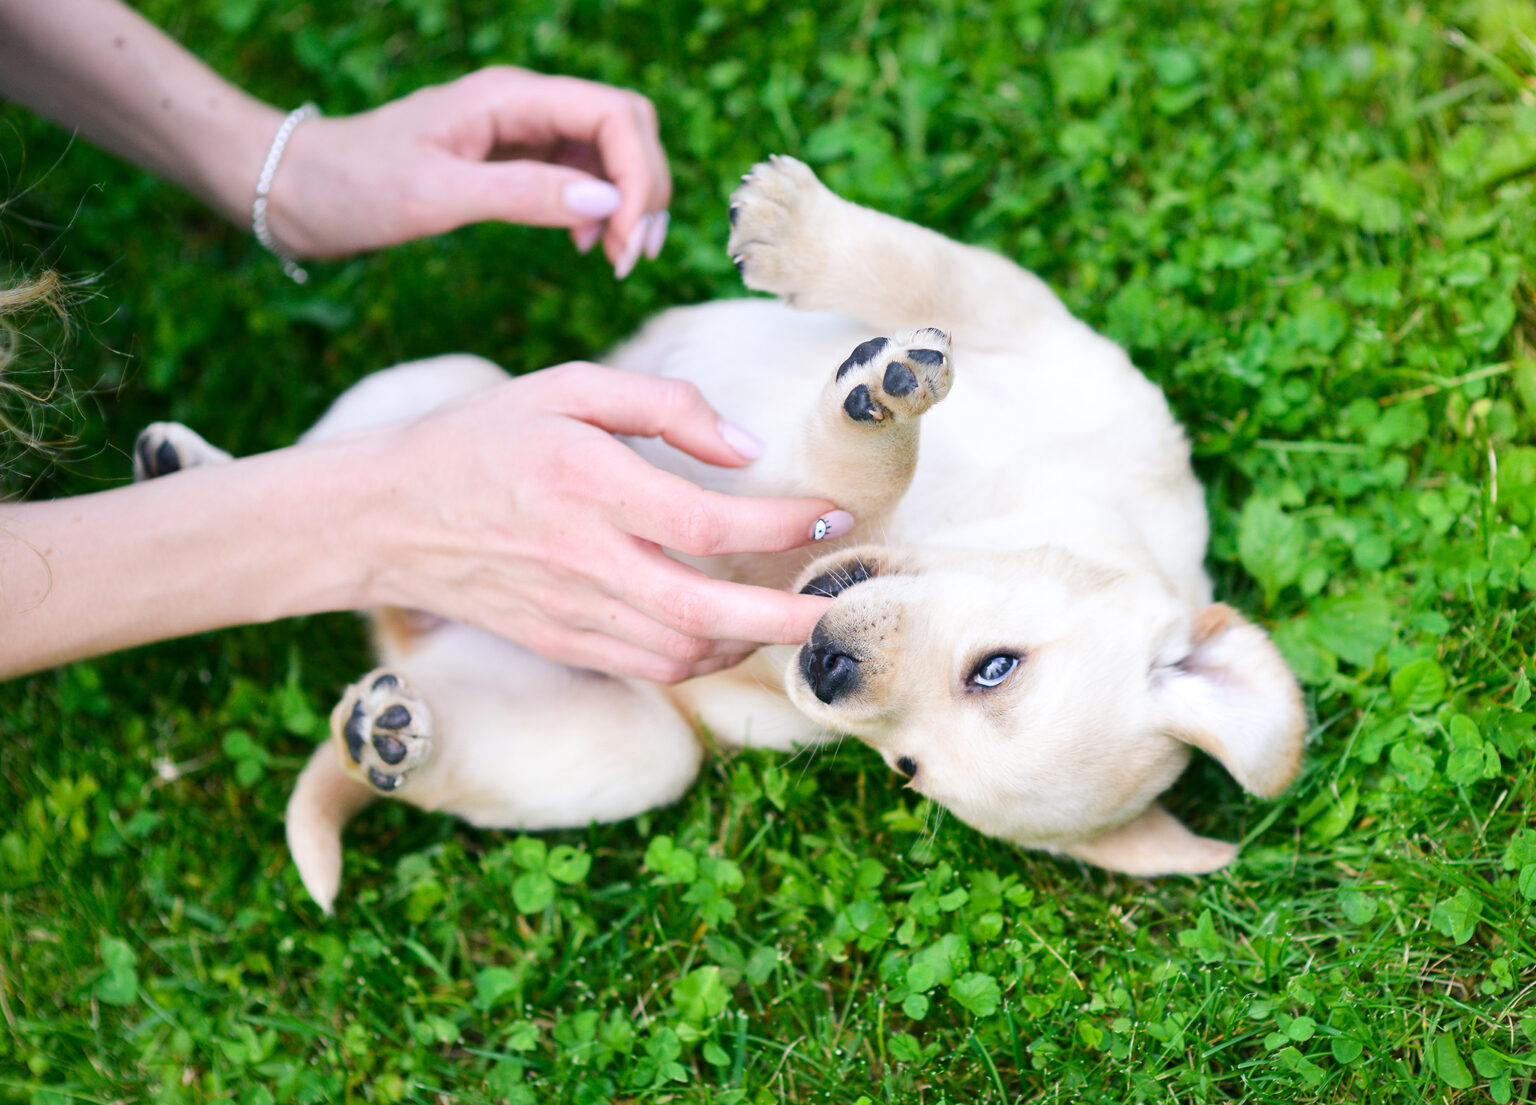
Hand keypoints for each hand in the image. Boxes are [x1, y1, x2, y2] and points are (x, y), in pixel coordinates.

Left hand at [266, 67, 670, 276]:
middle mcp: (524, 105)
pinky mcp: (514, 159)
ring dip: (629, 204)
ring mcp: (522, 130)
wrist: (300, 188)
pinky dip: (601, 211)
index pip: (615, 117)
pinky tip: (588, 246)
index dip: (639, 176)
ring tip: (616, 260)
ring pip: (611, 154)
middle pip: (627, 128)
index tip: (629, 240)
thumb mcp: (434, 196)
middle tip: (633, 257)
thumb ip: (521, 195)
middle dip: (645, 189)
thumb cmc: (353, 186)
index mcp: (509, 97)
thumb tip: (605, 203)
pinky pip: (582, 175)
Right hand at [360, 363, 841, 682]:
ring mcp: (569, 611)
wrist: (384, 517)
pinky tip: (728, 630)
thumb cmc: (481, 438)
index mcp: (586, 482)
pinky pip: (648, 666)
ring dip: (749, 640)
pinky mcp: (560, 641)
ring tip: (790, 612)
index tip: (831, 514)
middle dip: (786, 618)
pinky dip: (701, 656)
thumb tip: (745, 447)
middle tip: (840, 605)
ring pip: (682, 651)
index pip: (704, 519)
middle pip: (704, 611)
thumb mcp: (565, 388)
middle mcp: (582, 556)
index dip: (780, 523)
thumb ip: (662, 405)